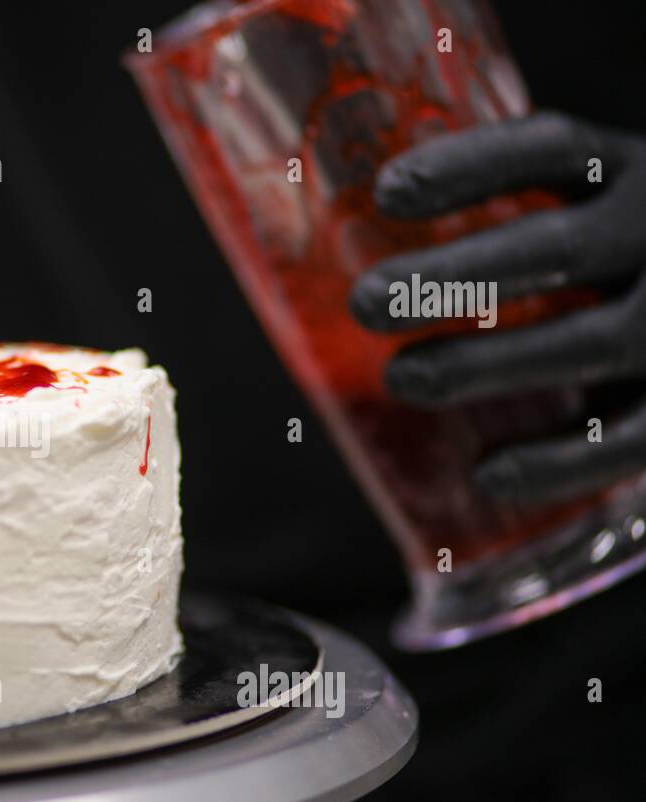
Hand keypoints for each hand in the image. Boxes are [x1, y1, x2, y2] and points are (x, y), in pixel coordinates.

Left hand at [348, 112, 645, 503]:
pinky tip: (489, 476)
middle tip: (366, 302)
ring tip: (401, 377)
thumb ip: (516, 224)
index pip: (552, 149)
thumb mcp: (599, 215)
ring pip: (590, 341)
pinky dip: (561, 462)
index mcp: (632, 174)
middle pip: (555, 248)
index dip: (469, 166)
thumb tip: (360, 242)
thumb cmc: (627, 267)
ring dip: (487, 363)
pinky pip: (630, 437)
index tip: (385, 192)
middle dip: (455, 277)